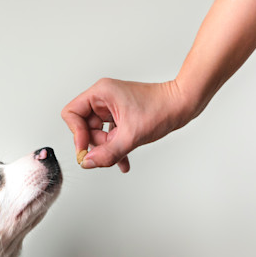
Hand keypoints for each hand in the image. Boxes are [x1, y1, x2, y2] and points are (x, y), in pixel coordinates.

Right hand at [61, 78, 197, 172]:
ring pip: (97, 133)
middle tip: (110, 152)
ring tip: (123, 155)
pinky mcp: (120, 115)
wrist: (183, 105)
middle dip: (96, 144)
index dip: (76, 134)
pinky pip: (109, 134)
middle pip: (84, 126)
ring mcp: (111, 107)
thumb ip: (107, 152)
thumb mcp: (131, 136)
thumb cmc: (161, 109)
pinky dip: (115, 147)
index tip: (86, 150)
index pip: (72, 113)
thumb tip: (88, 163)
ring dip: (108, 148)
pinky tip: (124, 161)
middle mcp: (103, 98)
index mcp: (101, 93)